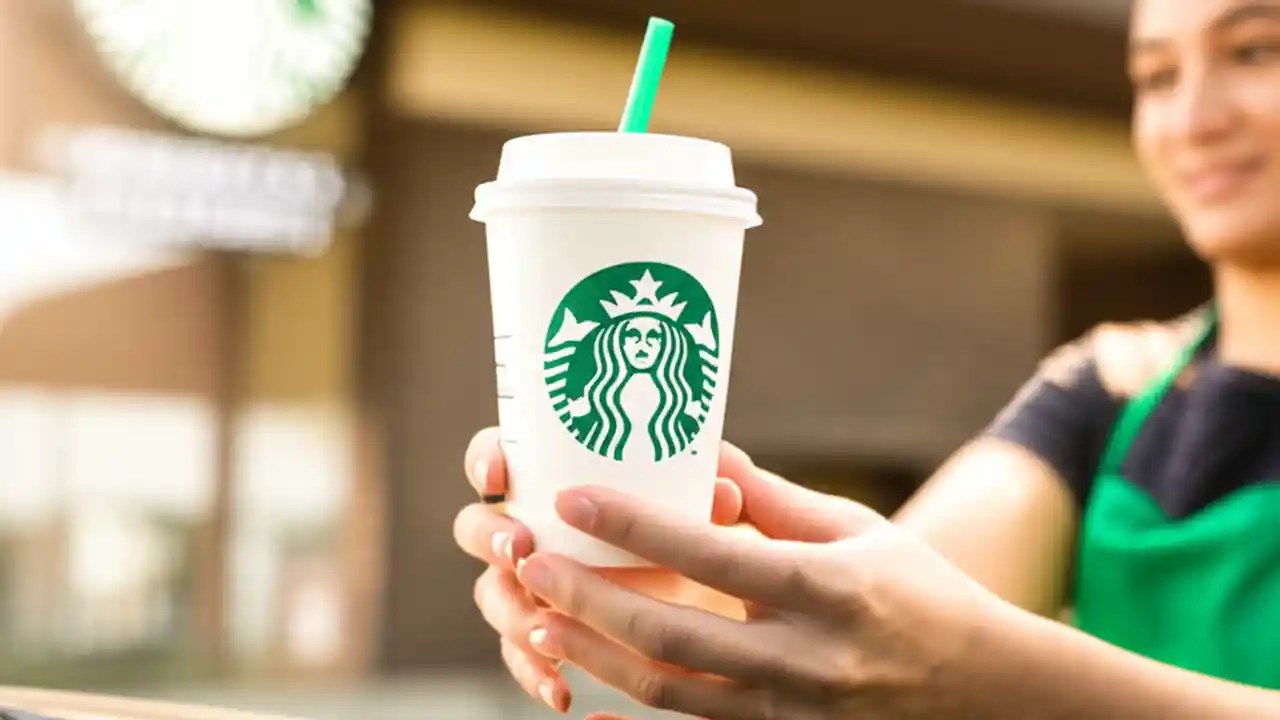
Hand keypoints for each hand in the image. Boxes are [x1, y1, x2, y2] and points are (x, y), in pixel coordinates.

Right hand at [453, 428, 751, 713]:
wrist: (717, 604)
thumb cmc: (702, 534)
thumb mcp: (711, 509)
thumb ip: (708, 494)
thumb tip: (723, 493)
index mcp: (556, 478)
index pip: (501, 454)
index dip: (487, 459)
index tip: (499, 474)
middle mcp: (533, 526)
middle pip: (477, 524)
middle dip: (489, 536)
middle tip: (522, 548)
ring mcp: (530, 581)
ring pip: (492, 593)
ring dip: (510, 610)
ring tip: (539, 627)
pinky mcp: (543, 631)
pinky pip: (520, 653)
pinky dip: (533, 670)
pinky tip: (561, 690)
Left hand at [514, 468, 1006, 719]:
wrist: (985, 695)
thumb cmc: (919, 595)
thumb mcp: (858, 531)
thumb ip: (775, 499)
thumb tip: (706, 452)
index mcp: (828, 589)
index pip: (712, 552)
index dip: (635, 526)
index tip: (573, 498)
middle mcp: (806, 659)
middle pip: (670, 632)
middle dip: (587, 598)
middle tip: (531, 563)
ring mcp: (791, 712)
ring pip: (667, 691)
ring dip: (593, 656)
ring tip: (538, 621)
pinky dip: (631, 711)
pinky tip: (588, 689)